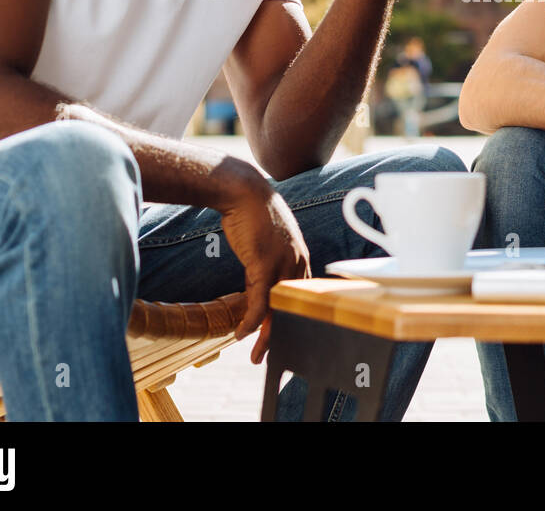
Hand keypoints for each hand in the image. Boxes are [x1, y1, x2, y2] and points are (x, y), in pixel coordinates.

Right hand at [218, 172, 310, 363]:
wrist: (243, 190)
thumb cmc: (252, 213)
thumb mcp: (267, 241)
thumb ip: (269, 261)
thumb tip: (258, 282)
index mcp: (300, 256)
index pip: (302, 294)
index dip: (293, 316)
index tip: (284, 333)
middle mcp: (297, 261)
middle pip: (294, 306)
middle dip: (283, 332)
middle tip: (274, 353)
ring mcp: (283, 263)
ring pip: (278, 309)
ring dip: (266, 335)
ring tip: (257, 354)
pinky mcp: (264, 263)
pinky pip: (259, 301)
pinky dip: (251, 320)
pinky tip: (243, 333)